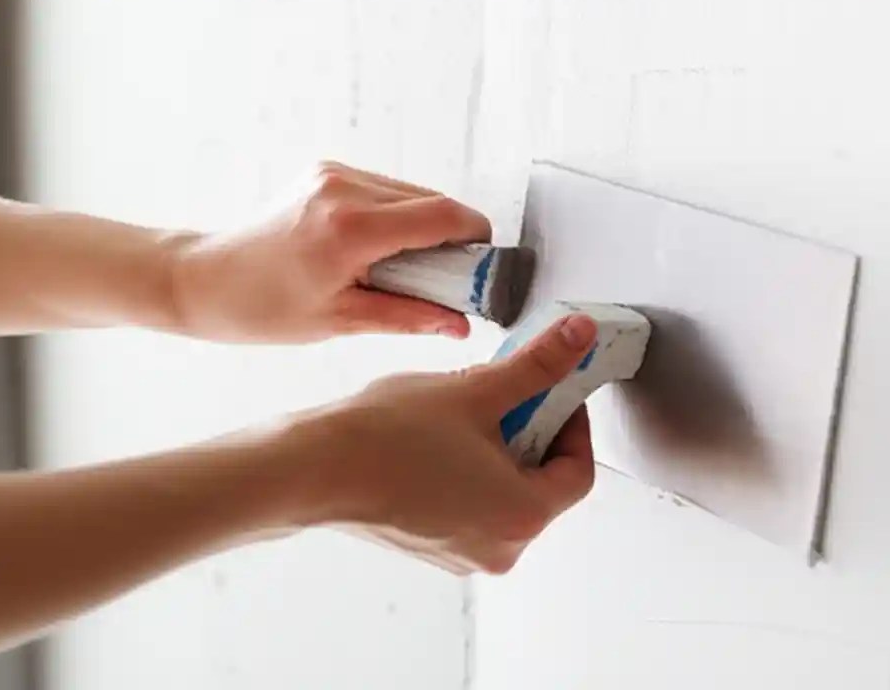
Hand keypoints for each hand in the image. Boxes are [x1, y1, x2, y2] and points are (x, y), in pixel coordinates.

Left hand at [171, 161, 490, 342]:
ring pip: (410, 193)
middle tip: (449, 280)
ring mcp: (332, 174)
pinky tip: (380, 250)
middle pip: (431, 201)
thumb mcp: (342, 321)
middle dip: (451, 238)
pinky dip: (396, 217)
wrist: (203, 280)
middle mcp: (343, 189)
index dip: (475, 237)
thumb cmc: (262, 309)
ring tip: (407, 269)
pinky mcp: (325, 171)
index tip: (485, 265)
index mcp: (349, 229)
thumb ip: (410, 316)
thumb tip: (461, 324)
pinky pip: (384, 189)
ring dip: (423, 226)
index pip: (441, 215)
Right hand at [279, 313, 598, 574]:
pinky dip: (471, 471)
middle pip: (543, 483)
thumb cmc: (387, 439)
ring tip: (468, 409)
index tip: (557, 389)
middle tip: (510, 392)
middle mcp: (500, 548)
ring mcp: (464, 553)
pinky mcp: (433, 547)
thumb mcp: (476, 390)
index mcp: (523, 516)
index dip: (574, 422)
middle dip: (533, 432)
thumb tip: (577, 337)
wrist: (311, 468)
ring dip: (500, 449)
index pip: (578, 469)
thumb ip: (537, 366)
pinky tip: (442, 437)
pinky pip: (472, 505)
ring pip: (505, 493)